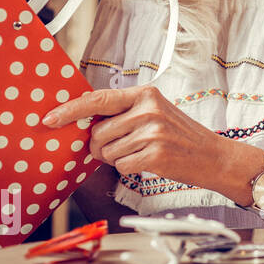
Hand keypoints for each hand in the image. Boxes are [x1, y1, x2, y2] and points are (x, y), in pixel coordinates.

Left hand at [42, 85, 224, 187]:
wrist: (213, 156)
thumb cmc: (181, 136)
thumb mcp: (155, 114)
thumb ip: (123, 114)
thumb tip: (84, 126)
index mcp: (145, 94)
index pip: (98, 99)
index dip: (70, 110)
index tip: (49, 119)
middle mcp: (148, 109)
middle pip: (98, 133)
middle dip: (102, 146)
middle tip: (127, 146)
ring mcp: (152, 131)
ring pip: (107, 152)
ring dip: (118, 158)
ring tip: (143, 152)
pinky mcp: (155, 154)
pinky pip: (121, 166)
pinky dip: (130, 168)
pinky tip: (149, 162)